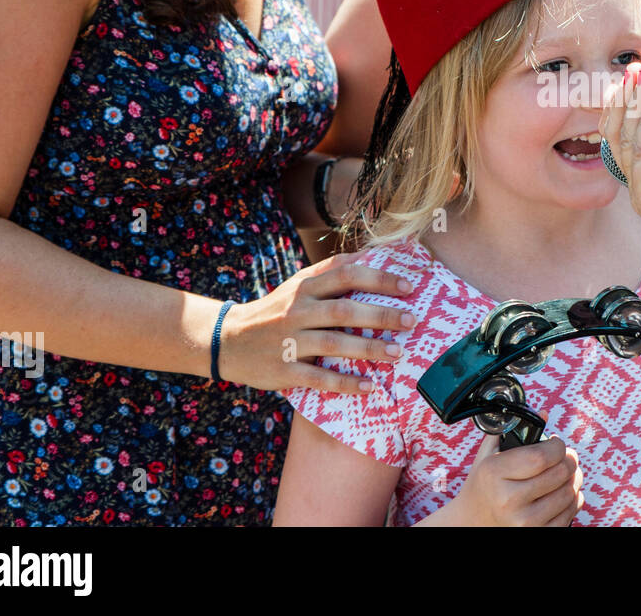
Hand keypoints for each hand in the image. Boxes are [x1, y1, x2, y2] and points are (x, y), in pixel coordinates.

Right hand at [217, 250, 416, 392]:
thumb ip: (331, 271)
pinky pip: (319, 378)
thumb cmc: (275, 310)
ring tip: (398, 353)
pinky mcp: (284, 370)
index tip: (408, 287)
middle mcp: (297, 311)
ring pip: (335, 344)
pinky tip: (370, 386)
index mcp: (304, 287)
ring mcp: (289, 341)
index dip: (379, 279)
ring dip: (369, 348)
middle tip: (412, 321)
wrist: (228, 341)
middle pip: (345, 310)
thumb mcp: (298, 285)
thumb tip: (371, 254)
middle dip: (382, 315)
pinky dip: (346, 383)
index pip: (346, 275)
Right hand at [450, 434, 584, 525]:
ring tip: (566, 473)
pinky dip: (573, 499)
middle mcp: (509, 500)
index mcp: (495, 473)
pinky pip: (571, 513)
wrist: (474, 521)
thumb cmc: (484, 484)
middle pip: (560, 473)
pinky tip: (563, 492)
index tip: (556, 442)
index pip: (542, 457)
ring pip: (569, 493)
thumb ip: (513, 428)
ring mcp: (524, 521)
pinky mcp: (537, 534)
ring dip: (574, 478)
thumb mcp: (489, 454)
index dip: (557, 446)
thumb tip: (544, 413)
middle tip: (566, 456)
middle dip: (569, 460)